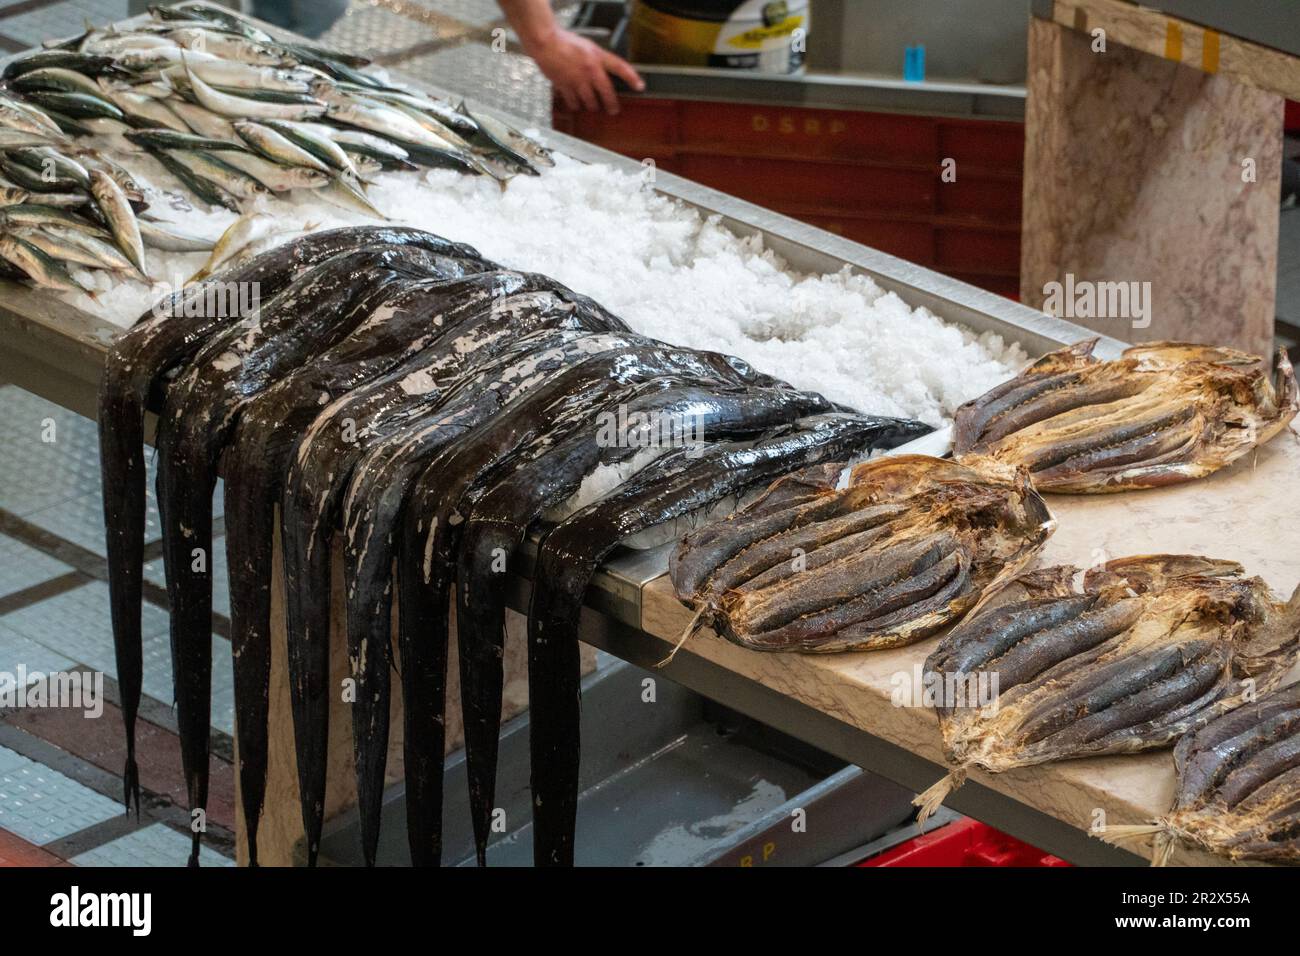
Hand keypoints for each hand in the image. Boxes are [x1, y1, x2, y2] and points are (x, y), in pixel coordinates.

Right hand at [525, 28, 644, 113]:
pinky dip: (575, 106)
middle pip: (606, 93)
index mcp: (598, 56)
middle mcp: (590, 70)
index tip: (640, 87)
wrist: (546, 43)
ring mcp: (578, 80)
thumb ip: (598, 60)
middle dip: (611, 105)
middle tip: (613, 110)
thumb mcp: (588, 47)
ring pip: (590, 102)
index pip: (620, 67)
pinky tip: (576, 105)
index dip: (632, 78)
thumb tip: (605, 73)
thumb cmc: (565, 42)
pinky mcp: (565, 86)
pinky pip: (573, 103)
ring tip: (592, 107)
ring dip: (592, 106)